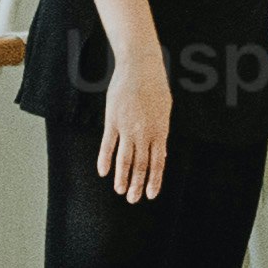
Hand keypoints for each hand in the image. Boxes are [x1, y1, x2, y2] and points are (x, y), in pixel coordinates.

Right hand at [102, 58, 170, 201]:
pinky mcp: (113, 121)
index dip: (154, 180)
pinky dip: (105, 160)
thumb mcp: (164, 110)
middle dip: (138, 184)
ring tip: (120, 191)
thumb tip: (161, 152)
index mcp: (160, 131)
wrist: (141, 68)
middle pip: (141, 164)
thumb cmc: (155, 87)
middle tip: (134, 200)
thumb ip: (160, 132)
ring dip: (123, 177)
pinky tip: (102, 172)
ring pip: (125, 159)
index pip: (158, 162)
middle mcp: (145, 132)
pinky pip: (108, 145)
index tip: (151, 194)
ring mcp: (128, 127)